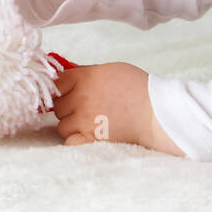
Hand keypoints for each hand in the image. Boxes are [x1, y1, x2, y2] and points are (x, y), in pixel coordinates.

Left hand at [52, 62, 183, 155]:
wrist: (156, 113)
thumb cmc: (137, 88)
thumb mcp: (110, 70)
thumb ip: (86, 72)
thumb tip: (64, 73)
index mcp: (86, 78)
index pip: (55, 82)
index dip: (59, 87)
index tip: (66, 91)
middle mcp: (82, 99)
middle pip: (57, 105)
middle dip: (66, 106)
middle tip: (82, 106)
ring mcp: (85, 120)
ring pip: (61, 125)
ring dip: (70, 124)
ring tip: (86, 120)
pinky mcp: (92, 138)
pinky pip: (68, 141)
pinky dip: (73, 139)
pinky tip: (84, 134)